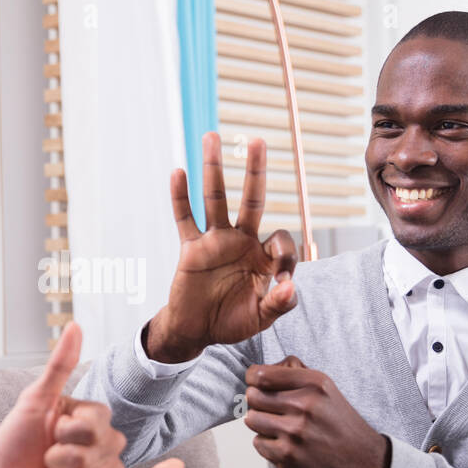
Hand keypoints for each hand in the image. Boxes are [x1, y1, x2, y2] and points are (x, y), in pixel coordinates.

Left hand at [0, 322, 127, 467]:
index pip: (95, 422)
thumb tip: (75, 325)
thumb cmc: (18, 438)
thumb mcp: (34, 400)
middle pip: (96, 449)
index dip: (66, 429)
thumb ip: (59, 366)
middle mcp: (108, 443)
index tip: (51, 429)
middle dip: (60, 453)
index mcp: (95, 417)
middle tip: (46, 454)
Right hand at [146, 132, 299, 363]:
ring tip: (212, 137)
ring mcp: (215, 241)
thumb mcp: (262, 318)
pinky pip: (185, 218)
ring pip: (216, 199)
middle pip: (252, 199)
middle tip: (258, 141)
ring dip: (214, 169)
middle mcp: (241, 241)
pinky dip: (180, 197)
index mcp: (263, 257)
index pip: (280, 238)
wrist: (197, 331)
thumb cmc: (232, 322)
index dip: (285, 253)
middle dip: (255, 171)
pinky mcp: (191, 248)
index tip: (280, 278)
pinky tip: (178, 172)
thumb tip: (289, 285)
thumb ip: (279, 304)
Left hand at [243, 356, 391, 467]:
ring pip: (251, 419)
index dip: (252, 378)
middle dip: (258, 400)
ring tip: (279, 424)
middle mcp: (304, 406)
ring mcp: (294, 433)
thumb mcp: (324, 385)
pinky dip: (267, 443)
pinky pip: (258, 443)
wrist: (359, 457)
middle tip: (271, 406)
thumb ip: (292, 372)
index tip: (255, 383)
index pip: (261, 375)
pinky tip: (285, 442)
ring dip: (261, 422)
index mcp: (313, 383)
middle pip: (252, 396)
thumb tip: (256, 373)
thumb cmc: (336, 419)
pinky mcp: (288, 457)